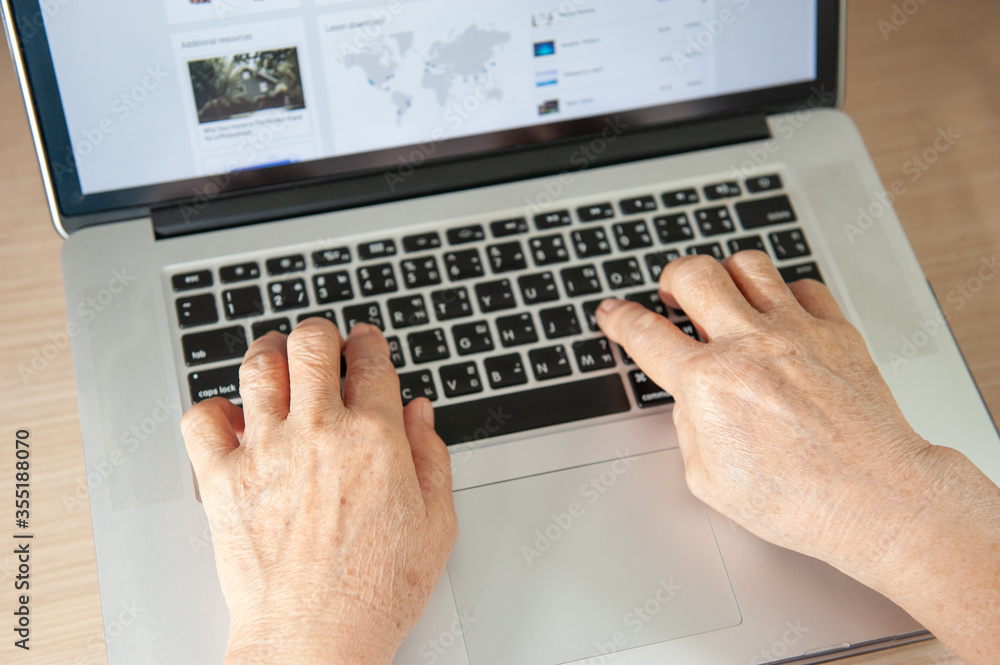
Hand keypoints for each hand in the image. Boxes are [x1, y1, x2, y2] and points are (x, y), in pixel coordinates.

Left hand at [181, 320, 457, 664]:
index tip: (365, 342)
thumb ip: (432, 457)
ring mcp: (265, 453)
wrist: (314, 640)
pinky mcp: (222, 480)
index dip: (369, 342)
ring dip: (269, 352)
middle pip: (311, 345)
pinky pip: (201, 420)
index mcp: (375, 439)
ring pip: (257, 366)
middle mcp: (318, 433)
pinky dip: (212, 408)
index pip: (371, 362)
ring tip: (276, 358)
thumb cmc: (375, 592)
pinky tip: (232, 416)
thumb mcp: (436, 524)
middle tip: (322, 342)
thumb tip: (420, 415)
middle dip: (319, 333)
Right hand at [597, 251, 999, 663]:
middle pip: (692, 274)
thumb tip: (692, 401)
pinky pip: (804, 286)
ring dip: (727, 276)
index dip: (619, 319)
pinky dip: (785, 294)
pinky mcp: (837, 332)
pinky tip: (782, 315)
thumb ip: (688, 429)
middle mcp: (749, 346)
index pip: (645, 334)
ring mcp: (796, 332)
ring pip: (748, 265)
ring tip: (727, 296)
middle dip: (671, 278)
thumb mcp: (708, 479)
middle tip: (672, 295)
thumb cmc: (799, 500)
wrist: (876, 500)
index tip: (614, 313)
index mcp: (708, 384)